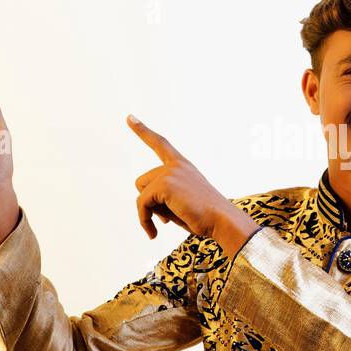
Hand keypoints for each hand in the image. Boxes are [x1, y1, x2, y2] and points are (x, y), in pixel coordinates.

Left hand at [128, 114, 250, 245]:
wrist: (221, 220)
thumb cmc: (205, 217)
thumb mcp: (182, 203)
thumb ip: (164, 197)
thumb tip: (143, 204)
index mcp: (183, 166)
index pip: (160, 143)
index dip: (143, 131)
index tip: (130, 117)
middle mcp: (176, 165)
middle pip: (142, 181)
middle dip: (149, 202)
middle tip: (166, 219)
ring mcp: (170, 172)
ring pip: (141, 193)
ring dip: (148, 212)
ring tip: (167, 223)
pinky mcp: (165, 184)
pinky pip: (142, 204)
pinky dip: (144, 220)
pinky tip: (154, 233)